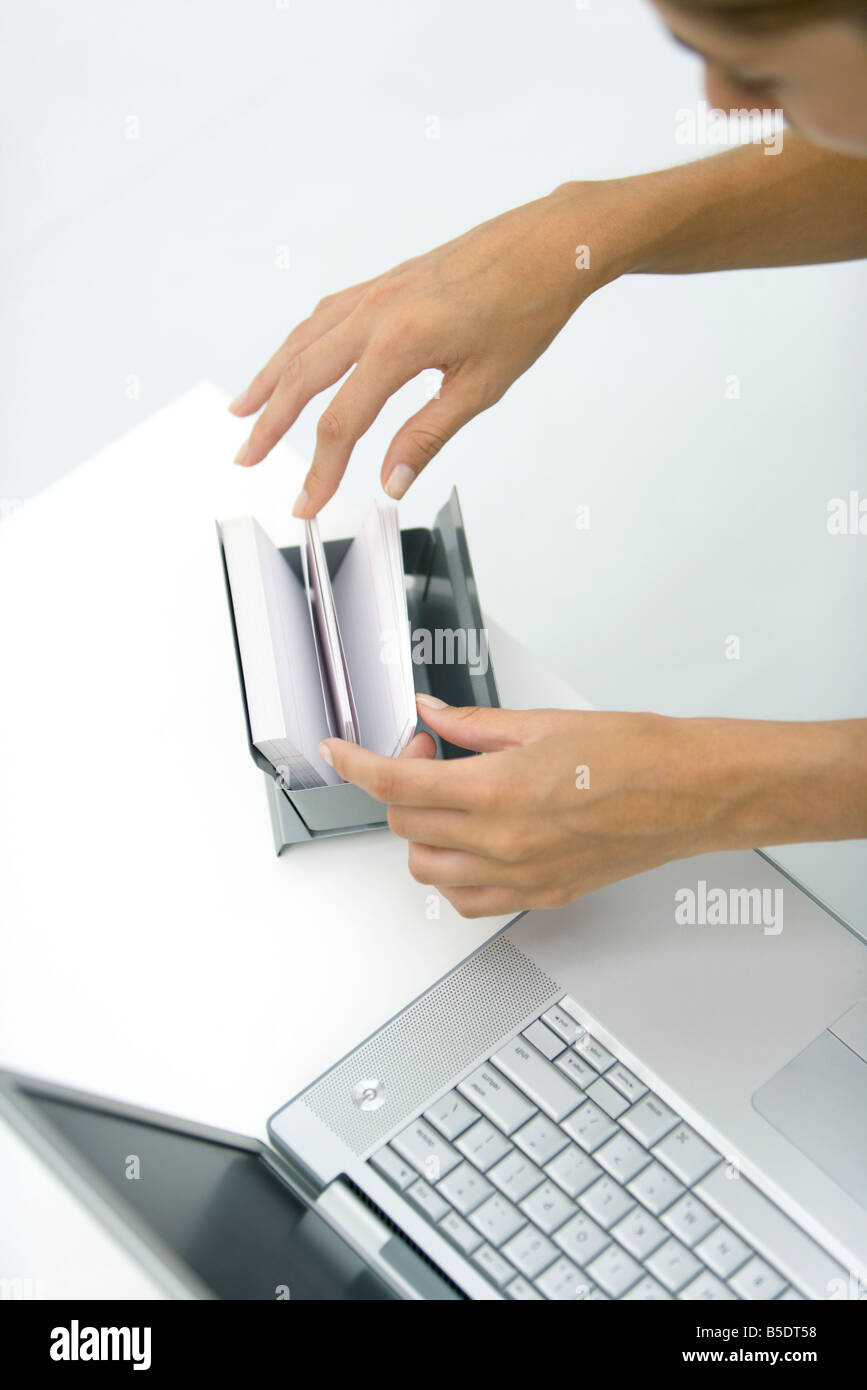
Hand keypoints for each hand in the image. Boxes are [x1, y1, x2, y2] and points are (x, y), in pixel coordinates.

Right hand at [229, 181, 630, 514]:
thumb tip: (392, 481)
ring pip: (304, 341)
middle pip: (304, 377)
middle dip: (270, 423)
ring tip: (244, 410)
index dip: (319, 470)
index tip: (307, 502)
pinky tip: (291, 358)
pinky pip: (325, 315)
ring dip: (270, 378)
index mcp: (399, 344)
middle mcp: (376, 313)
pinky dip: (299, 342)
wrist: (549, 245)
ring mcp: (376, 293)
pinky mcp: (385, 283)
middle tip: (246, 458)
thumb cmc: (526, 308)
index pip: (341, 422)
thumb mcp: (480, 387)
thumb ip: (427, 436)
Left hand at [320, 701, 736, 918]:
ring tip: (448, 800)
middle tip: (429, 755)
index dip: (354, 766)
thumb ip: (473, 726)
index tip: (338, 752)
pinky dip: (452, 875)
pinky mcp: (540, 895)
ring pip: (428, 871)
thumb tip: (433, 718)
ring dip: (420, 834)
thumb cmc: (635, 755)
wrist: (690, 793)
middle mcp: (500, 842)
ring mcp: (519, 876)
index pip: (395, 785)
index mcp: (496, 791)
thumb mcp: (542, 723)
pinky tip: (469, 843)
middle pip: (405, 827)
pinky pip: (469, 900)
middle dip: (400, 786)